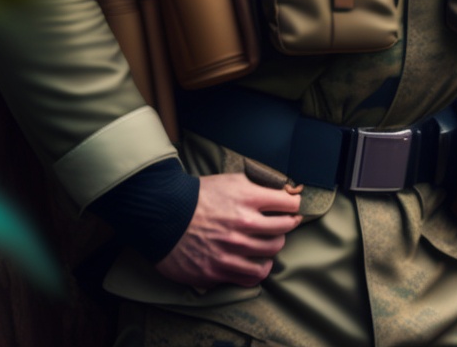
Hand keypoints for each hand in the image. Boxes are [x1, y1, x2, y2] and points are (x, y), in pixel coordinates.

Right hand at [156, 172, 301, 289]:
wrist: (163, 215)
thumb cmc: (197, 196)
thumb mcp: (229, 180)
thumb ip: (257, 185)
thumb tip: (286, 190)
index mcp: (246, 197)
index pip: (288, 203)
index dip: (293, 204)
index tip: (291, 206)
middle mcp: (242, 224)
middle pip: (284, 229)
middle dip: (286, 224)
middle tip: (282, 222)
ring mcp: (231, 250)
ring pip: (271, 253)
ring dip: (272, 246)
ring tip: (266, 242)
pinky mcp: (219, 270)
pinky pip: (253, 276)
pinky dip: (258, 269)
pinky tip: (254, 261)